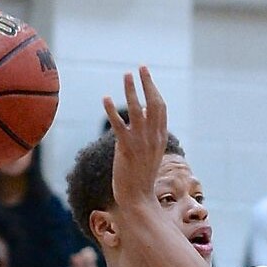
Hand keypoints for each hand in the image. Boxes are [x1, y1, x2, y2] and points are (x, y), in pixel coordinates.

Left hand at [102, 67, 169, 217]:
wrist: (138, 199)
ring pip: (138, 110)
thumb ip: (148, 141)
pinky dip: (112, 111)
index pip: (161, 109)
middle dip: (148, 83)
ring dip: (132, 90)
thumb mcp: (149, 157)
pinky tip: (106, 98)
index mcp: (160, 138)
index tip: (147, 77)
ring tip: (126, 74)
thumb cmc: (141, 181)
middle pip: (154, 104)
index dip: (154, 90)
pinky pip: (119, 125)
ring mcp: (141, 142)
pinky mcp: (126, 148)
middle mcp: (153, 137)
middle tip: (141, 67)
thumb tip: (141, 130)